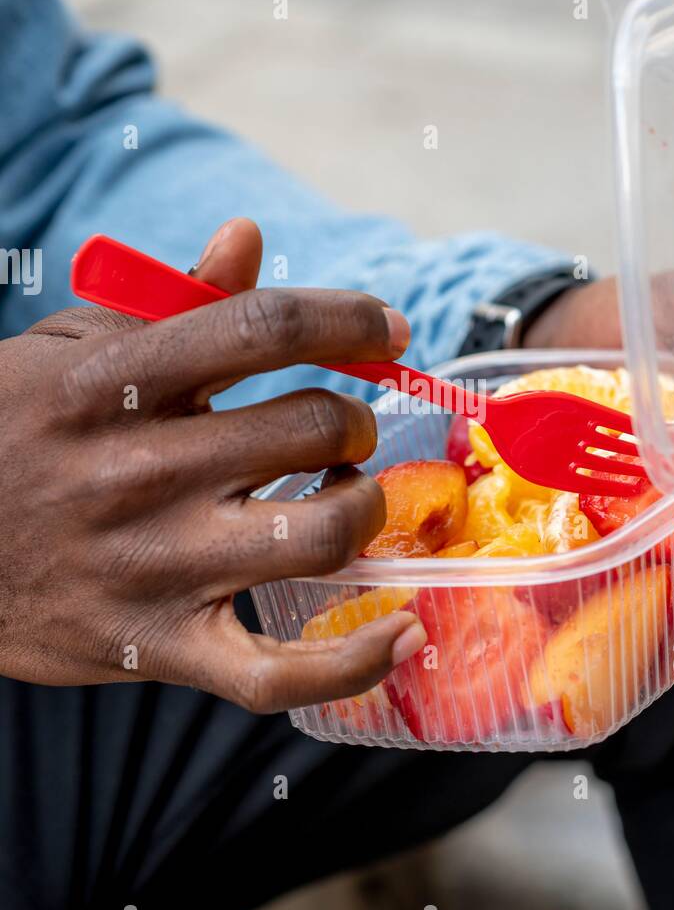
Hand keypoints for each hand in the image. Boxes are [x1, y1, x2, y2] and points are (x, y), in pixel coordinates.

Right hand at [0, 219, 424, 711]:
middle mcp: (140, 471)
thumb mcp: (70, 352)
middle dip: (356, 421)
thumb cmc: (9, 432)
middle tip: (344, 431)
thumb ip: (167, 301)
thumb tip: (245, 236)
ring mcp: (152, 565)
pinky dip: (353, 662)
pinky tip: (399, 632)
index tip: (389, 328)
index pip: (263, 327)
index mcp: (115, 382)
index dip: (349, 318)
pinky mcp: (155, 645)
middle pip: (313, 427)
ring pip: (321, 534)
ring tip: (343, 497)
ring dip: (363, 508)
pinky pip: (276, 673)